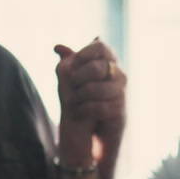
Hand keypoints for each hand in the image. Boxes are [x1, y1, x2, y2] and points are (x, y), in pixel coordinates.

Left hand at [54, 39, 125, 162]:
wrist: (93, 131)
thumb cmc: (83, 101)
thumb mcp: (71, 81)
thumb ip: (67, 63)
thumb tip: (57, 47)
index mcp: (108, 63)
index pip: (101, 47)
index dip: (85, 53)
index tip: (73, 64)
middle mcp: (119, 76)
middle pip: (99, 67)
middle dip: (79, 77)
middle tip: (72, 85)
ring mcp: (121, 94)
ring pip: (97, 88)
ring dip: (79, 96)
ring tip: (73, 102)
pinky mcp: (120, 112)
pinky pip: (100, 107)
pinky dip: (84, 110)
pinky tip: (77, 112)